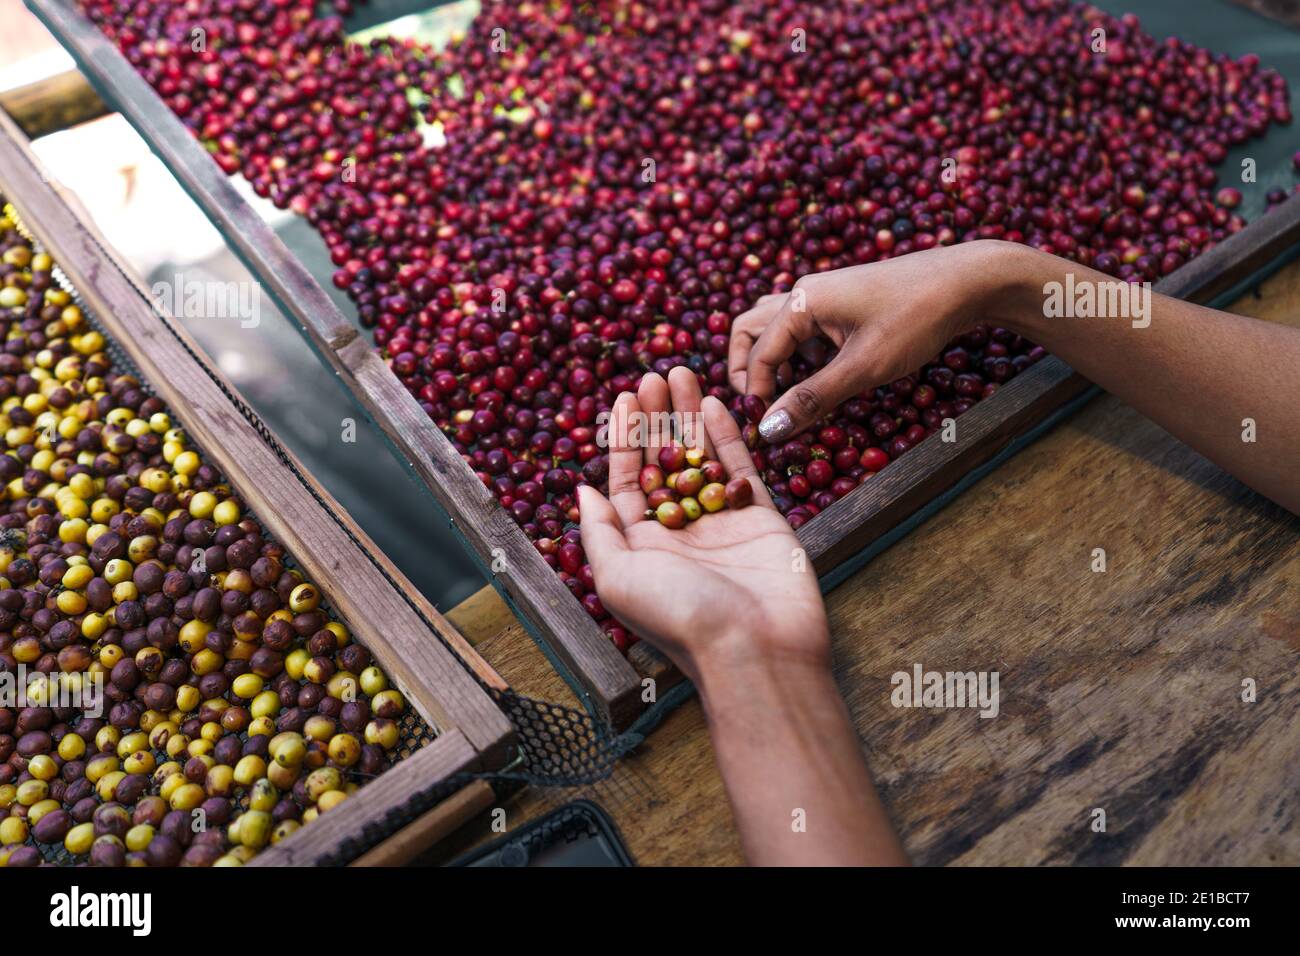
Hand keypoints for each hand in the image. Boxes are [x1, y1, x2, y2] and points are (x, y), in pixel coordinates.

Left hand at [578, 367, 828, 683]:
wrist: (756, 650)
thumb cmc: (680, 618)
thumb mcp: (618, 577)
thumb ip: (599, 531)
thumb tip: (581, 491)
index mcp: (643, 546)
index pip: (628, 481)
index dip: (625, 438)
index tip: (625, 397)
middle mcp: (682, 533)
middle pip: (665, 462)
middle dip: (658, 417)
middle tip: (654, 374)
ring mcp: (724, 524)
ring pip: (702, 457)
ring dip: (690, 416)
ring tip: (682, 373)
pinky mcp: (764, 520)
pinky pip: (742, 470)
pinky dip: (728, 436)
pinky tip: (715, 402)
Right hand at [729, 240, 1027, 442]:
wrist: (968, 282)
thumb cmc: (916, 319)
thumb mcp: (864, 366)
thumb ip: (812, 398)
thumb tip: (769, 429)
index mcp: (801, 301)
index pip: (758, 353)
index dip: (755, 395)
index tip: (763, 431)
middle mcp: (804, 292)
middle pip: (750, 330)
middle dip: (747, 371)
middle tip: (758, 408)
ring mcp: (823, 294)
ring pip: (775, 327)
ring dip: (770, 360)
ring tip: (783, 396)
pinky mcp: (843, 302)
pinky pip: (803, 327)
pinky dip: (797, 353)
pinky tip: (816, 376)